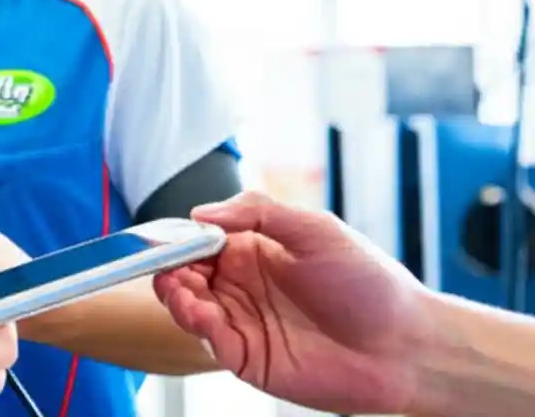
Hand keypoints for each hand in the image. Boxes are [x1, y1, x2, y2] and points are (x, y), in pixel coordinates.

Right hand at [153, 191, 431, 414]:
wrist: (406, 345)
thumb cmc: (369, 283)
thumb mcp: (314, 229)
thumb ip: (256, 212)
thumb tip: (200, 213)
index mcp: (253, 252)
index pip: (200, 241)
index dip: (179, 239)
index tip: (163, 238)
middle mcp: (242, 287)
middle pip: (186, 275)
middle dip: (169, 269)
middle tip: (166, 266)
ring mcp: (244, 323)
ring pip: (189, 308)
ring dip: (175, 296)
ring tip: (179, 289)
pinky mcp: (248, 358)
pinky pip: (210, 341)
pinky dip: (196, 325)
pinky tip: (201, 313)